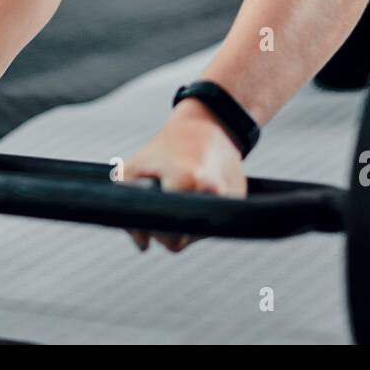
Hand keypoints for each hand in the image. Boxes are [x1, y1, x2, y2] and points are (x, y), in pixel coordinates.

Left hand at [120, 99, 246, 252]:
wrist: (208, 124)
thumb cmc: (167, 147)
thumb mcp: (136, 167)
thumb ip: (128, 207)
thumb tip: (143, 245)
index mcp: (185, 180)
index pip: (168, 235)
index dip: (154, 231)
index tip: (151, 218)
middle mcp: (212, 191)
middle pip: (183, 240)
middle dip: (168, 231)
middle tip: (162, 206)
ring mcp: (230, 196)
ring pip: (199, 234)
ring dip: (186, 225)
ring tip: (180, 197)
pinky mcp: (241, 197)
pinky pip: (216, 222)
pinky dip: (203, 214)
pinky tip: (197, 194)